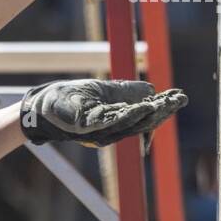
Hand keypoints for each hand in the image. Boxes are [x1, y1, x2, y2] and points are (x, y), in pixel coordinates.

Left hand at [20, 78, 186, 148]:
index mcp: (116, 120)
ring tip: (166, 103)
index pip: (144, 115)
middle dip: (162, 111)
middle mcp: (110, 129)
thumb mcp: (102, 93)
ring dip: (149, 113)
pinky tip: (142, 107)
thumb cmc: (68, 99)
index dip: (162, 107)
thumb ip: (125, 94)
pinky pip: (111, 120)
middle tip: (179, 100)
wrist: (40, 106)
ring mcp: (99, 129)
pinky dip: (128, 114)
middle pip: (142, 122)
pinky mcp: (86, 126)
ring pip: (130, 123)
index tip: (179, 97)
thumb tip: (151, 91)